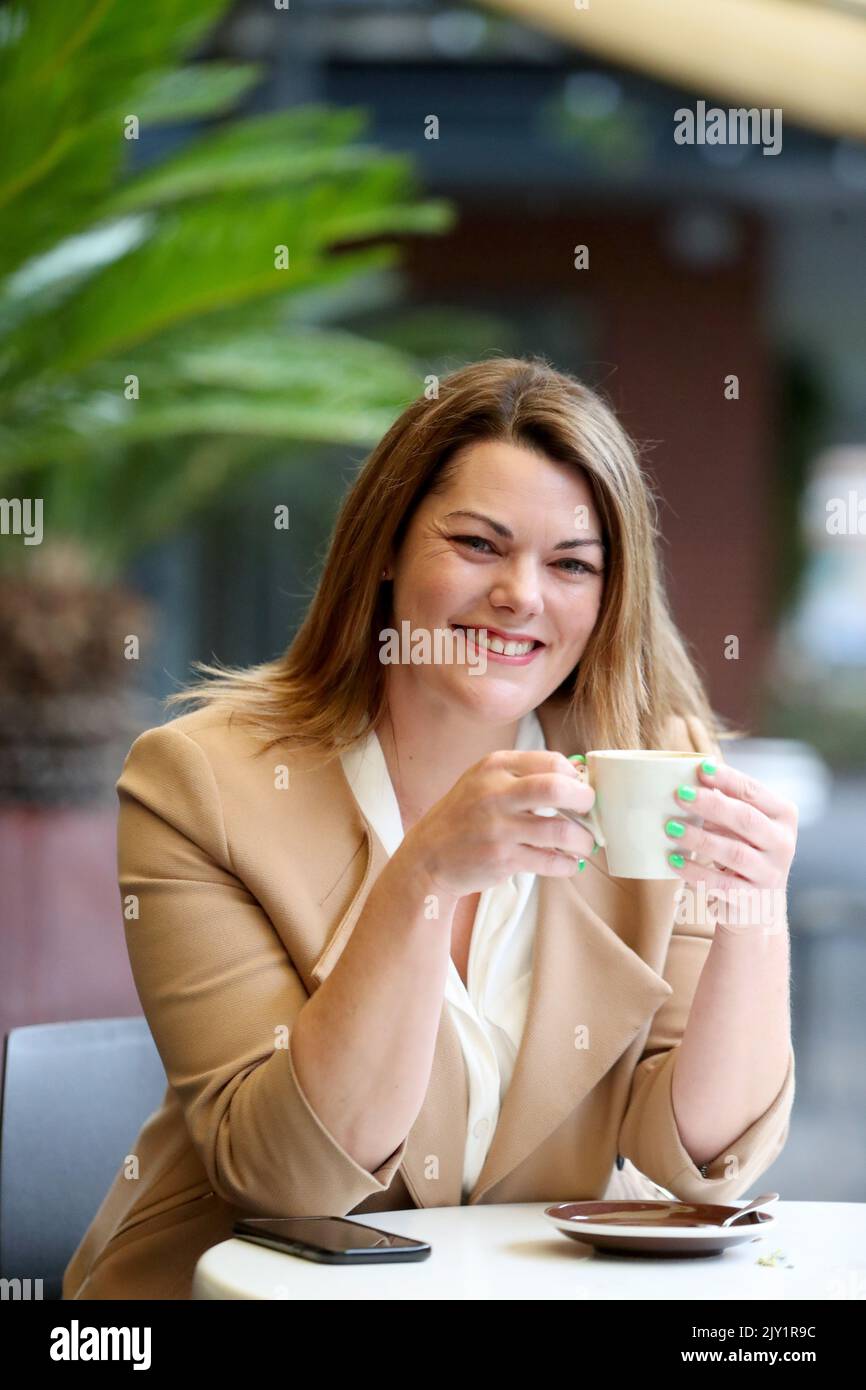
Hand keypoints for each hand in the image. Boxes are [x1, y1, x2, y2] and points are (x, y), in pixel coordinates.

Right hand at [398, 749, 597, 899]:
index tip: (580, 788)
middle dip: (585, 799)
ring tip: (585, 844)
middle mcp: (495, 793)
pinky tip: (569, 863)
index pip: (551, 761)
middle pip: (557, 788)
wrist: (428, 856)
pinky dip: (568, 864)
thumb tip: (578, 774)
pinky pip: (550, 861)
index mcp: (494, 767)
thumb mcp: (484, 781)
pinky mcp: (502, 859)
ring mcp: (498, 828)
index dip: (575, 776)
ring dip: (583, 840)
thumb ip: (524, 775)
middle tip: (589, 809)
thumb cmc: (466, 815)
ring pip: (560, 831)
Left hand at [665, 758, 797, 903]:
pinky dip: (695, 871)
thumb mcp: (741, 824)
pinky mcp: (752, 900)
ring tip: (670, 827)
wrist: (757, 904)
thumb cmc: (743, 850)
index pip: (754, 792)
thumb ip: (723, 801)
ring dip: (699, 838)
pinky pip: (721, 884)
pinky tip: (673, 861)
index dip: (727, 779)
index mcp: (783, 816)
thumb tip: (688, 774)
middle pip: (746, 819)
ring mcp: (770, 874)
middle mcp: (783, 844)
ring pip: (734, 852)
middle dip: (712, 804)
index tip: (700, 768)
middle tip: (679, 794)